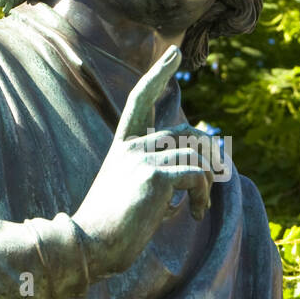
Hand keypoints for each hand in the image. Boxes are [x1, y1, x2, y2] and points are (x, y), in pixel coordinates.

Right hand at [72, 45, 214, 280]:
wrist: (89, 245)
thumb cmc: (110, 228)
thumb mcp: (132, 193)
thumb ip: (156, 175)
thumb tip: (194, 175)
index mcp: (122, 146)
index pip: (141, 100)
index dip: (158, 74)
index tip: (174, 53)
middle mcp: (131, 146)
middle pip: (186, 133)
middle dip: (208, 156)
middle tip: (210, 187)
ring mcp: (142, 158)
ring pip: (196, 157)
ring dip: (207, 185)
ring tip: (199, 208)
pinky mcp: (154, 176)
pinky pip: (197, 175)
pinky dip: (204, 195)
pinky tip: (196, 214)